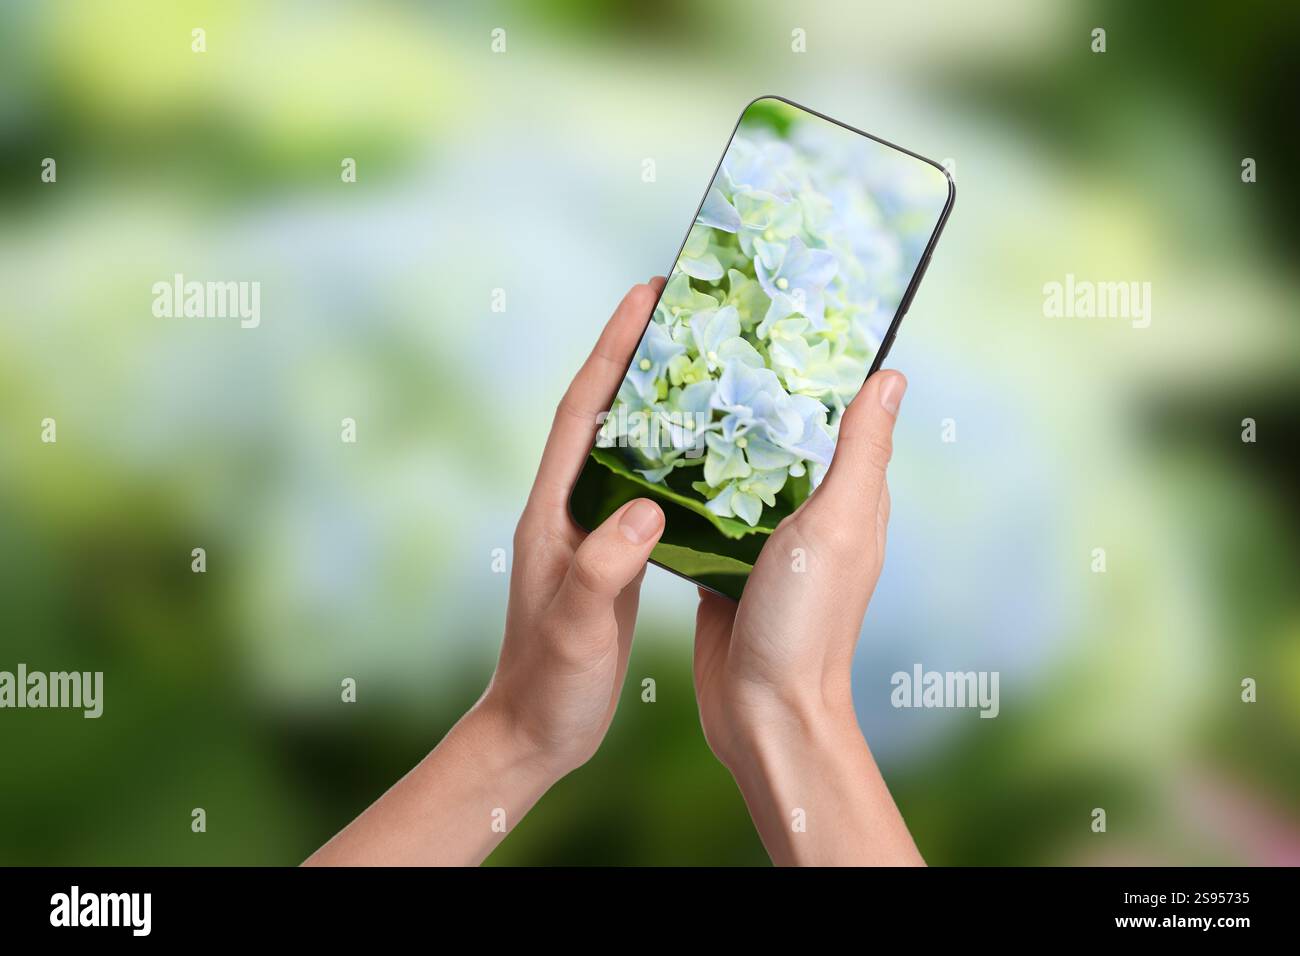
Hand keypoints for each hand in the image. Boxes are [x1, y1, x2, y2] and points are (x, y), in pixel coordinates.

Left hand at [305, 282, 664, 865]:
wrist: (535, 732)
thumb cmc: (549, 683)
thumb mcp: (578, 626)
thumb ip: (605, 566)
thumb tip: (649, 509)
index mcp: (551, 512)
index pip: (581, 413)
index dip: (610, 351)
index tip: (644, 297)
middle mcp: (567, 509)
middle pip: (603, 413)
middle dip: (635, 356)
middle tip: (682, 309)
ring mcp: (589, 531)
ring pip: (627, 447)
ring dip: (658, 401)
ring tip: (703, 362)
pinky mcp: (613, 556)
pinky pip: (646, 488)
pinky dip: (674, 458)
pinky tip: (708, 453)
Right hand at [692, 368, 923, 864]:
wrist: (760, 712)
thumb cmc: (805, 622)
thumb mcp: (836, 526)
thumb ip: (859, 454)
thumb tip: (890, 377)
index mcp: (849, 498)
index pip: (841, 415)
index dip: (819, 368)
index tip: (781, 318)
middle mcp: (811, 514)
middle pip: (785, 436)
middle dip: (756, 390)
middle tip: (710, 337)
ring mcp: (765, 541)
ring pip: (741, 470)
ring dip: (717, 433)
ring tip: (675, 381)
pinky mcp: (725, 564)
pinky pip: (708, 511)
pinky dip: (689, 482)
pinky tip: (655, 454)